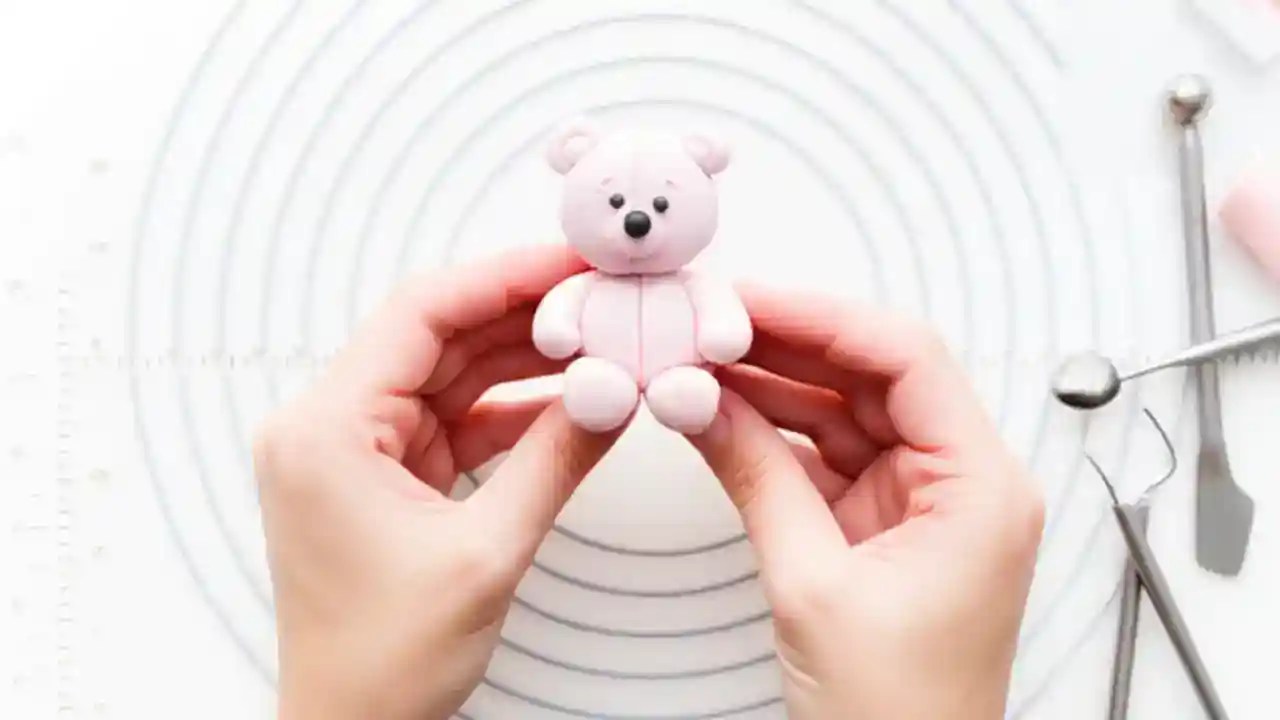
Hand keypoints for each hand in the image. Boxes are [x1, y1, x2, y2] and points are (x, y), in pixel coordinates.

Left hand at [253, 247, 617, 719]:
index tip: (568, 265)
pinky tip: (570, 401)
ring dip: (525, 362)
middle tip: (599, 299)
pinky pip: (456, 420)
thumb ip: (556, 460)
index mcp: (324, 430)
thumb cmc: (378, 665)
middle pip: (439, 337)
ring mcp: (356, 451)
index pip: (421, 315)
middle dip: (525, 317)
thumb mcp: (487, 552)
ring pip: (452, 375)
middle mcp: (328, 428)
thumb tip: (610, 394)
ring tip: (599, 342)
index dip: (504, 279)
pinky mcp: (385, 475)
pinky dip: (512, 411)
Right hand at [690, 287, 1044, 719]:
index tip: (749, 300)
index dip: (821, 316)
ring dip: (770, 386)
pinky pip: (823, 456)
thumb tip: (703, 400)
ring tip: (698, 360)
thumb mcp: (811, 585)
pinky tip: (720, 413)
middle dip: (785, 344)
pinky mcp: (881, 526)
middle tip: (708, 322)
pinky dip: (771, 435)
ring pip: (842, 410)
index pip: (906, 359)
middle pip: (871, 375)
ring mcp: (919, 503)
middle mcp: (961, 484)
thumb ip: (754, 476)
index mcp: (981, 489)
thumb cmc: (898, 717)